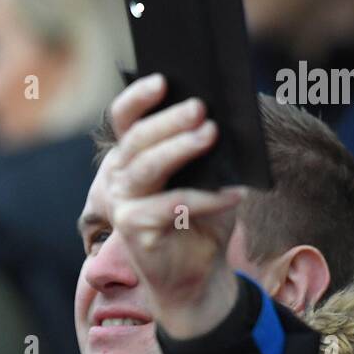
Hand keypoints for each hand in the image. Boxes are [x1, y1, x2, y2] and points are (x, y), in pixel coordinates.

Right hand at [101, 74, 244, 337]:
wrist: (195, 274)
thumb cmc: (200, 219)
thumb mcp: (205, 176)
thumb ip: (204, 150)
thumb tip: (220, 117)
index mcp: (130, 154)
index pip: (125, 118)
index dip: (138, 97)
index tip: (164, 79)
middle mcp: (118, 175)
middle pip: (137, 139)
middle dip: (169, 121)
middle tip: (201, 108)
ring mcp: (122, 202)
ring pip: (147, 167)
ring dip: (180, 148)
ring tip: (211, 134)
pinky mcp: (134, 228)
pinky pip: (172, 206)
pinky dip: (207, 198)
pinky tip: (236, 192)